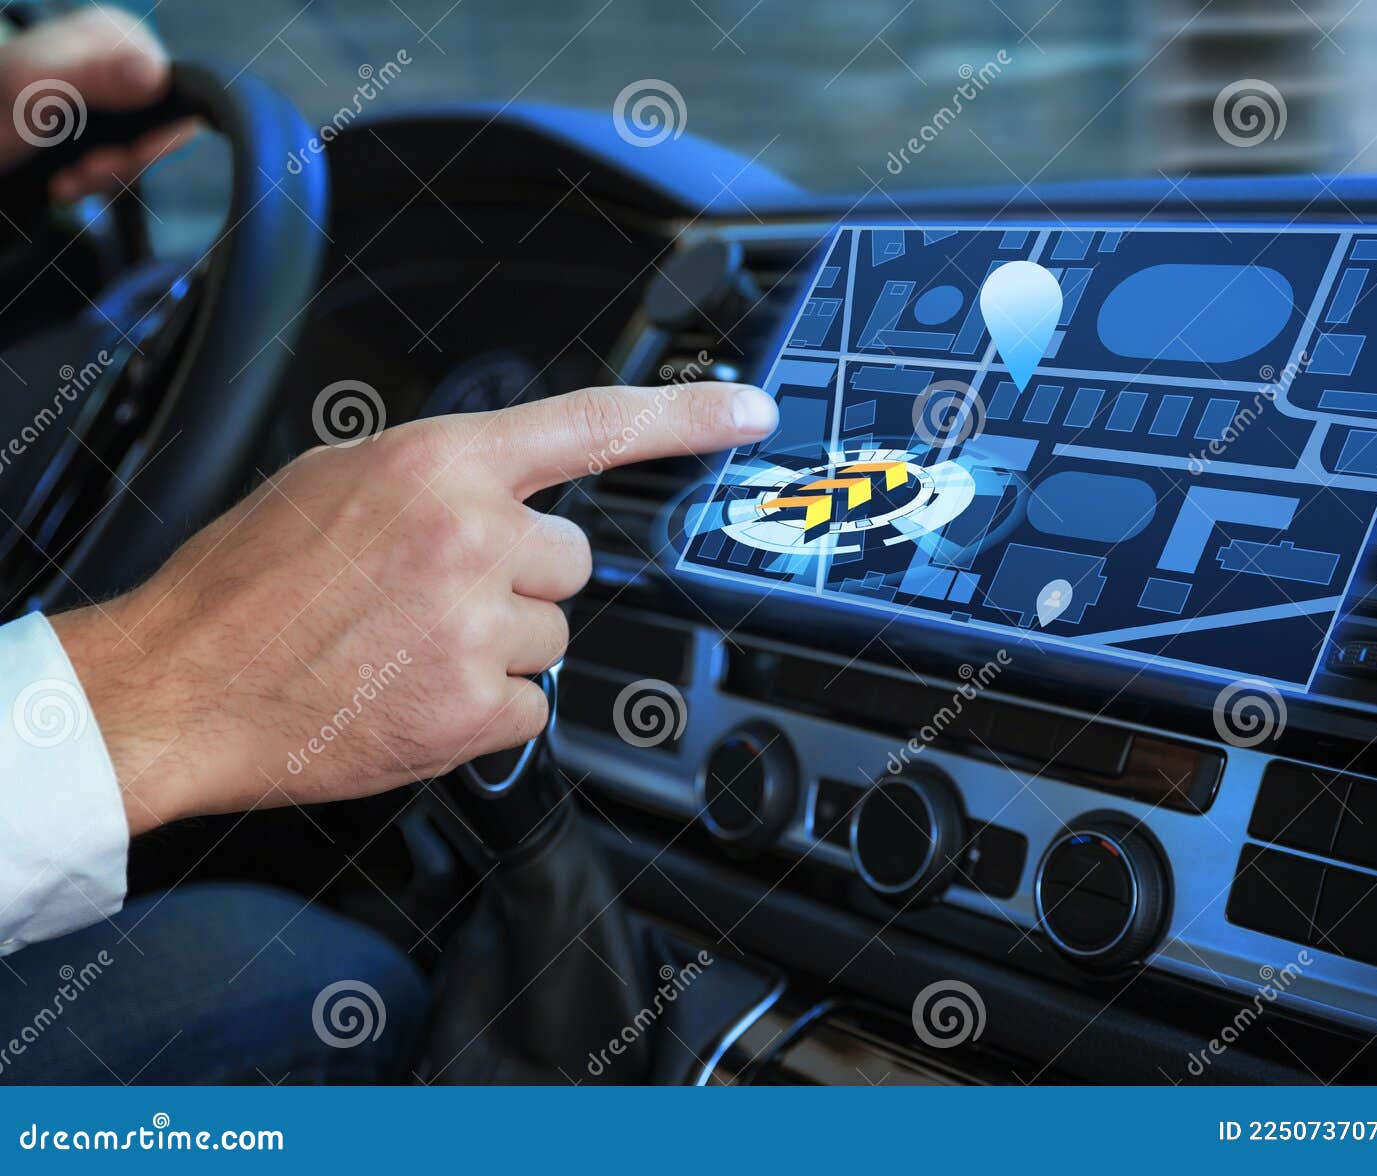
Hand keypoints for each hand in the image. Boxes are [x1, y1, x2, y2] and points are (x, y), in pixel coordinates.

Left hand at [0, 6, 196, 202]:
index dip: (157, 133)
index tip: (117, 155)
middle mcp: (122, 64)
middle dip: (124, 161)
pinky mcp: (105, 131)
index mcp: (115, 36)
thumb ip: (94, 74)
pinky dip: (94, 183)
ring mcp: (116, 101)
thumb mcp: (36, 84)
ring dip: (103, 178)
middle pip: (164, 128)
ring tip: (65, 179)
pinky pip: (125, 168)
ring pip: (145, 155)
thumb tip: (156, 74)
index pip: (176, 89)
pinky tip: (64, 180)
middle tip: (82, 171)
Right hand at [51, 381, 776, 833]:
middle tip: (436, 595)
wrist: (179, 685)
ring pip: (553, 637)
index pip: (591, 426)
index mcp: (438, 465)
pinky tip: (414, 693)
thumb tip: (506, 487)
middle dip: (520, 580)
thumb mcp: (337, 480)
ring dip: (499, 647)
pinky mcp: (474, 709)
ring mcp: (477, 626)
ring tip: (409, 646)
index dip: (684, 419)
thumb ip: (439, 476)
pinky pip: (529, 707)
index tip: (749, 413)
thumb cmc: (245, 584)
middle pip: (572, 560)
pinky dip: (483, 709)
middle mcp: (471, 536)